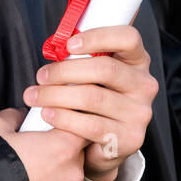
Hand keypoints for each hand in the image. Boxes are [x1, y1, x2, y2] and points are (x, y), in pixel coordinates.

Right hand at [0, 107, 86, 180]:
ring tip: (29, 176)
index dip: (69, 128)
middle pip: (76, 156)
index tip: (55, 129)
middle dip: (60, 153)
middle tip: (36, 152)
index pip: (82, 129)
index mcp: (65, 146)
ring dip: (54, 178)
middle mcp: (72, 173)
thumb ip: (15, 116)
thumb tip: (20, 116)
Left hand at [22, 25, 156, 180]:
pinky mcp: (131, 138)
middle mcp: (144, 85)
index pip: (128, 38)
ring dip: (56, 95)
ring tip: (35, 96)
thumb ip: (83, 58)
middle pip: (105, 69)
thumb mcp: (94, 75)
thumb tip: (56, 48)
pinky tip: (48, 114)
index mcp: (138, 60)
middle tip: (41, 76)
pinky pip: (92, 125)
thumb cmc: (94, 101)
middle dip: (65, 71)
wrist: (105, 143)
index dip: (98, 37)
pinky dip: (64, 118)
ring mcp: (140, 112)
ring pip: (93, 97)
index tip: (69, 45)